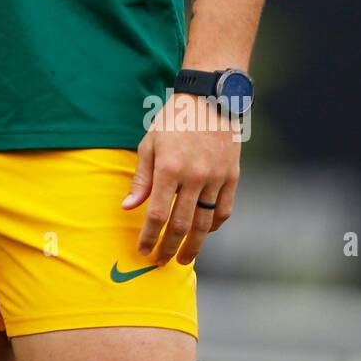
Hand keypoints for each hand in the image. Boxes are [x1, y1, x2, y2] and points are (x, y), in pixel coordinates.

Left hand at [121, 93, 240, 266]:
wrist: (210, 99)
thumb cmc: (173, 120)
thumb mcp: (149, 144)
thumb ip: (141, 179)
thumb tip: (128, 208)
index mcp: (168, 168)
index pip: (157, 214)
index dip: (149, 237)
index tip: (143, 250)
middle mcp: (194, 176)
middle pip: (181, 224)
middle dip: (169, 247)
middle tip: (161, 262)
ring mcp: (216, 178)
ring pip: (205, 223)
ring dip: (194, 245)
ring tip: (184, 259)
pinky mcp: (232, 176)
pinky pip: (224, 210)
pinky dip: (214, 226)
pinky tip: (205, 233)